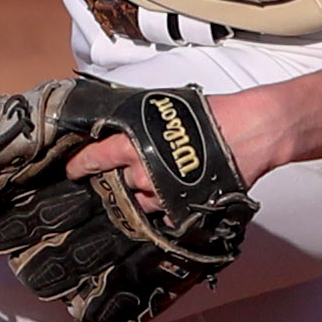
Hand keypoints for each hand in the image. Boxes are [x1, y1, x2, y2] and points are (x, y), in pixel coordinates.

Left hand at [66, 47, 321, 203]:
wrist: (251, 132)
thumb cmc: (213, 114)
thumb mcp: (168, 107)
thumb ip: (142, 119)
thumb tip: (122, 122)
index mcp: (137, 143)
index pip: (98, 157)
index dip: (81, 165)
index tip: (70, 171)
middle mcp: (146, 171)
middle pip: (119, 183)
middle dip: (117, 181)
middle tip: (117, 177)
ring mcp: (165, 194)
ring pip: (141, 201)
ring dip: (141, 194)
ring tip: (150, 184)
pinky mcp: (185, 208)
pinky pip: (165, 213)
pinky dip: (164, 207)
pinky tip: (169, 198)